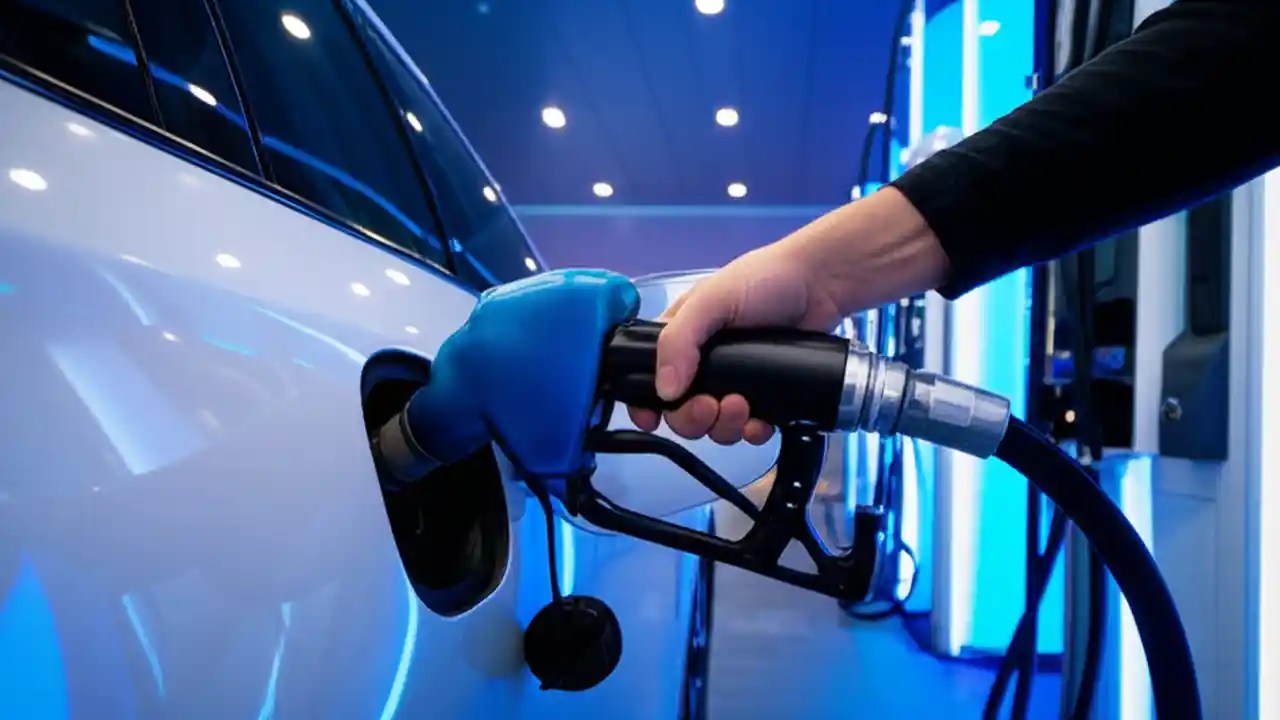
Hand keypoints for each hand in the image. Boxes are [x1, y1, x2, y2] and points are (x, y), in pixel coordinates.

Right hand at [626, 188, 948, 445]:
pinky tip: (762, 423)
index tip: (650, 419)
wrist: (821, 286)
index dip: (644, 404)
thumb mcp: (711, 300)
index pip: (648, 379)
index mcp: (681, 340)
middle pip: (681, 413)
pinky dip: (753, 432)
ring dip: (724, 427)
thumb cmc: (761, 281)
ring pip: (715, 426)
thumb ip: (679, 340)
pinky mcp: (766, 397)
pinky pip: (750, 429)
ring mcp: (735, 383)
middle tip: (712, 406)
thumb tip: (665, 392)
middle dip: (693, 418)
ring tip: (743, 407)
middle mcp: (703, 365)